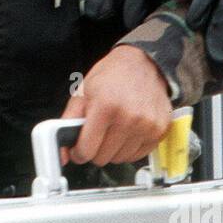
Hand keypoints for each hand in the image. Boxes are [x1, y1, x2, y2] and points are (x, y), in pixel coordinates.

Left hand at [58, 45, 172, 166]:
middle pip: (103, 157)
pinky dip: (130, 149)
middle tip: (97, 134)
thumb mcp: (82, 93)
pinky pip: (138, 155)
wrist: (143, 63)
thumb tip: (62, 154)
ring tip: (113, 130)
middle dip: (95, 149)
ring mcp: (147, 125)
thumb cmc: (111, 76)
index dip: (79, 152)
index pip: (87, 150)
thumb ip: (68, 122)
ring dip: (113, 150)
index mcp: (105, 106)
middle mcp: (129, 117)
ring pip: (121, 159)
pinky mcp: (160, 130)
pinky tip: (127, 132)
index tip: (79, 149)